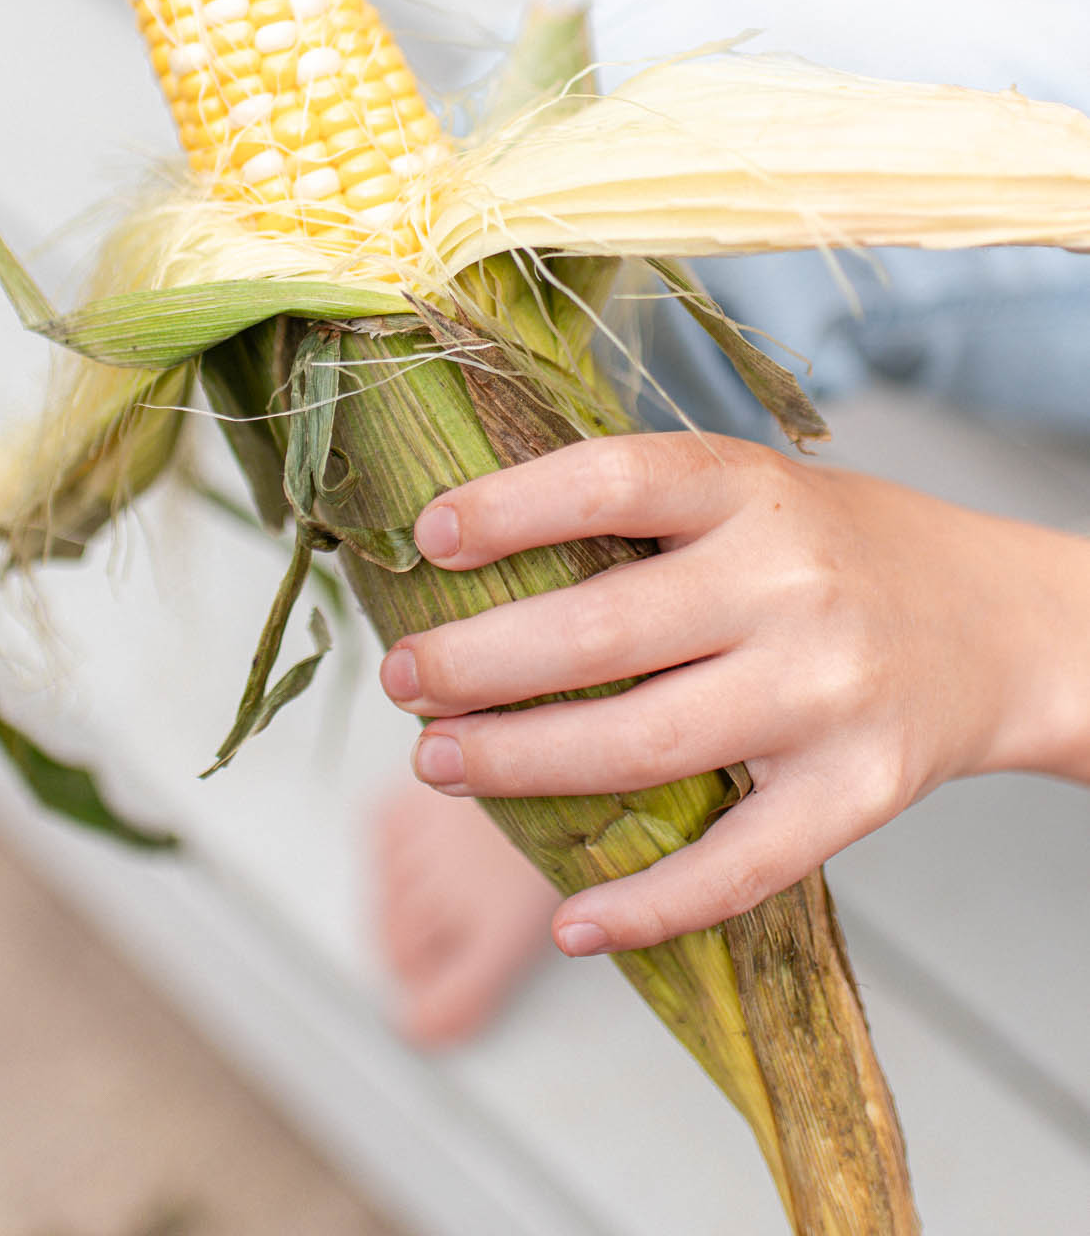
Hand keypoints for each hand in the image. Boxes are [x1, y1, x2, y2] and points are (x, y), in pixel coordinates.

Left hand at [379, 435, 1089, 955]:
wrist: (998, 624)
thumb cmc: (833, 552)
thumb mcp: (748, 494)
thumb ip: (636, 517)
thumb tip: (461, 558)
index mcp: (750, 491)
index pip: (613, 482)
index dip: (508, 509)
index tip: (426, 538)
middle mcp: (790, 586)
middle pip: (602, 631)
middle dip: (474, 664)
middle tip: (403, 680)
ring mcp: (825, 695)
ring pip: (641, 747)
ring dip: (518, 764)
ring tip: (439, 762)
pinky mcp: (855, 793)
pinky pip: (735, 869)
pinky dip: (645, 906)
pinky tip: (571, 920)